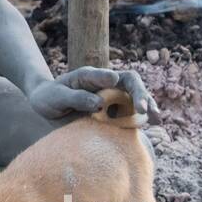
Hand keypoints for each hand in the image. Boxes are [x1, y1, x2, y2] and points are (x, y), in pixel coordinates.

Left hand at [28, 67, 159, 121]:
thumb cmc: (49, 98)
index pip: (111, 75)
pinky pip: (131, 116)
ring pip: (136, 99)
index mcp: (93, 77)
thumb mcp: (57, 97)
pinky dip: (141, 120)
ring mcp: (112, 100)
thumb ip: (76, 98)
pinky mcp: (114, 115)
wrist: (45, 108)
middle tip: (144, 110)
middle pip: (132, 84)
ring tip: (156, 118)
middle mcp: (107, 86)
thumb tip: (100, 103)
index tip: (116, 84)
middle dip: (141, 95)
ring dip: (148, 107)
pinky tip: (150, 125)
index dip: (120, 82)